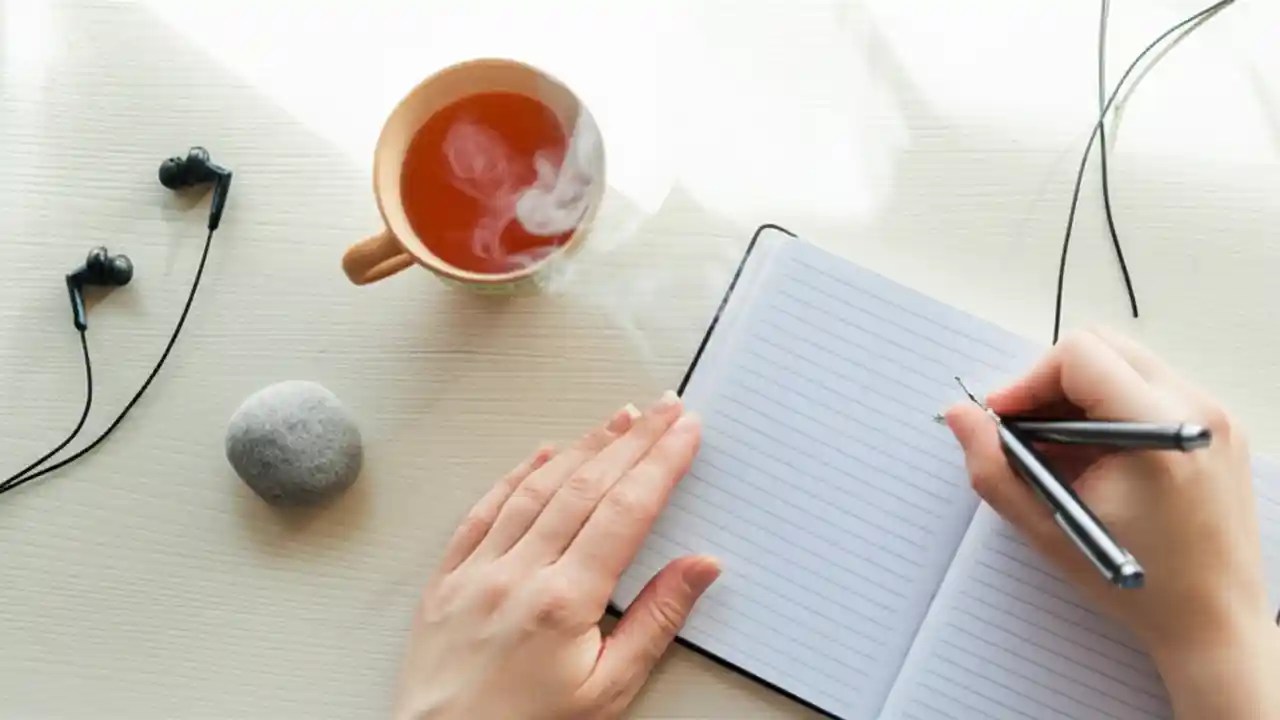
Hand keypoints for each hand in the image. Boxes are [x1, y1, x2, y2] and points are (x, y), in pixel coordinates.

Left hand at [394, 393, 719, 719]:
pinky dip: (516, 475)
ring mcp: (477, 570)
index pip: (626, 511)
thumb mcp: (609, 691)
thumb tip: (700, 567)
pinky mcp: (448, 578)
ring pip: (536, 488)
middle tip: (663, 408)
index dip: (661, 463)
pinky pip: (484, 510)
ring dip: (583, 447)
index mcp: (564, 601)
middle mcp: (518, 574)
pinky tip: (542, 453)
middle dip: (632, 441)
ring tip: (618, 419)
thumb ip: (655, 621)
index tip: (686, 431)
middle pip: (586, 486)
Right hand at [946, 328, 1279, 719]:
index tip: (1004, 418)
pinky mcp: (1217, 429)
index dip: (1028, 380)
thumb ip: (994, 468)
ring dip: (1080, 395)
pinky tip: (1093, 457)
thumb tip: (961, 414)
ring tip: (1060, 450)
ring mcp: (1214, 416)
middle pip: (1104, 347)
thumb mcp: (1049, 528)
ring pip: (1125, 364)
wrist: (1213, 622)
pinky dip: (1110, 409)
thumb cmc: (1137, 583)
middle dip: (1052, 381)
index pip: (1080, 356)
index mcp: (1158, 431)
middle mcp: (1196, 410)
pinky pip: (1151, 389)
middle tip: (1027, 429)